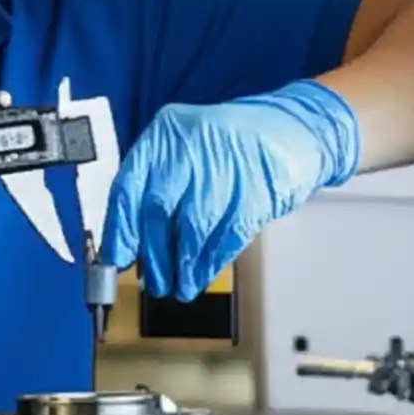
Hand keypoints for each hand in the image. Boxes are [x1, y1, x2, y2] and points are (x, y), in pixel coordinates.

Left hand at [101, 80, 358, 300]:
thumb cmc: (234, 146)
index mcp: (167, 132)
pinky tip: (205, 273)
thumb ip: (159, 185)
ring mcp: (228, 165)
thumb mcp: (188, 149)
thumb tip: (131, 241)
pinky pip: (227, 234)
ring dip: (184, 264)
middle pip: (159, 209)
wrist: (295, 129)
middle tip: (154, 281)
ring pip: (193, 226)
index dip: (120, 229)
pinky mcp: (258, 188)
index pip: (129, 186)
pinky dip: (213, 261)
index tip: (118, 258)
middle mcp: (194, 144)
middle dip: (154, 254)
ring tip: (180, 285)